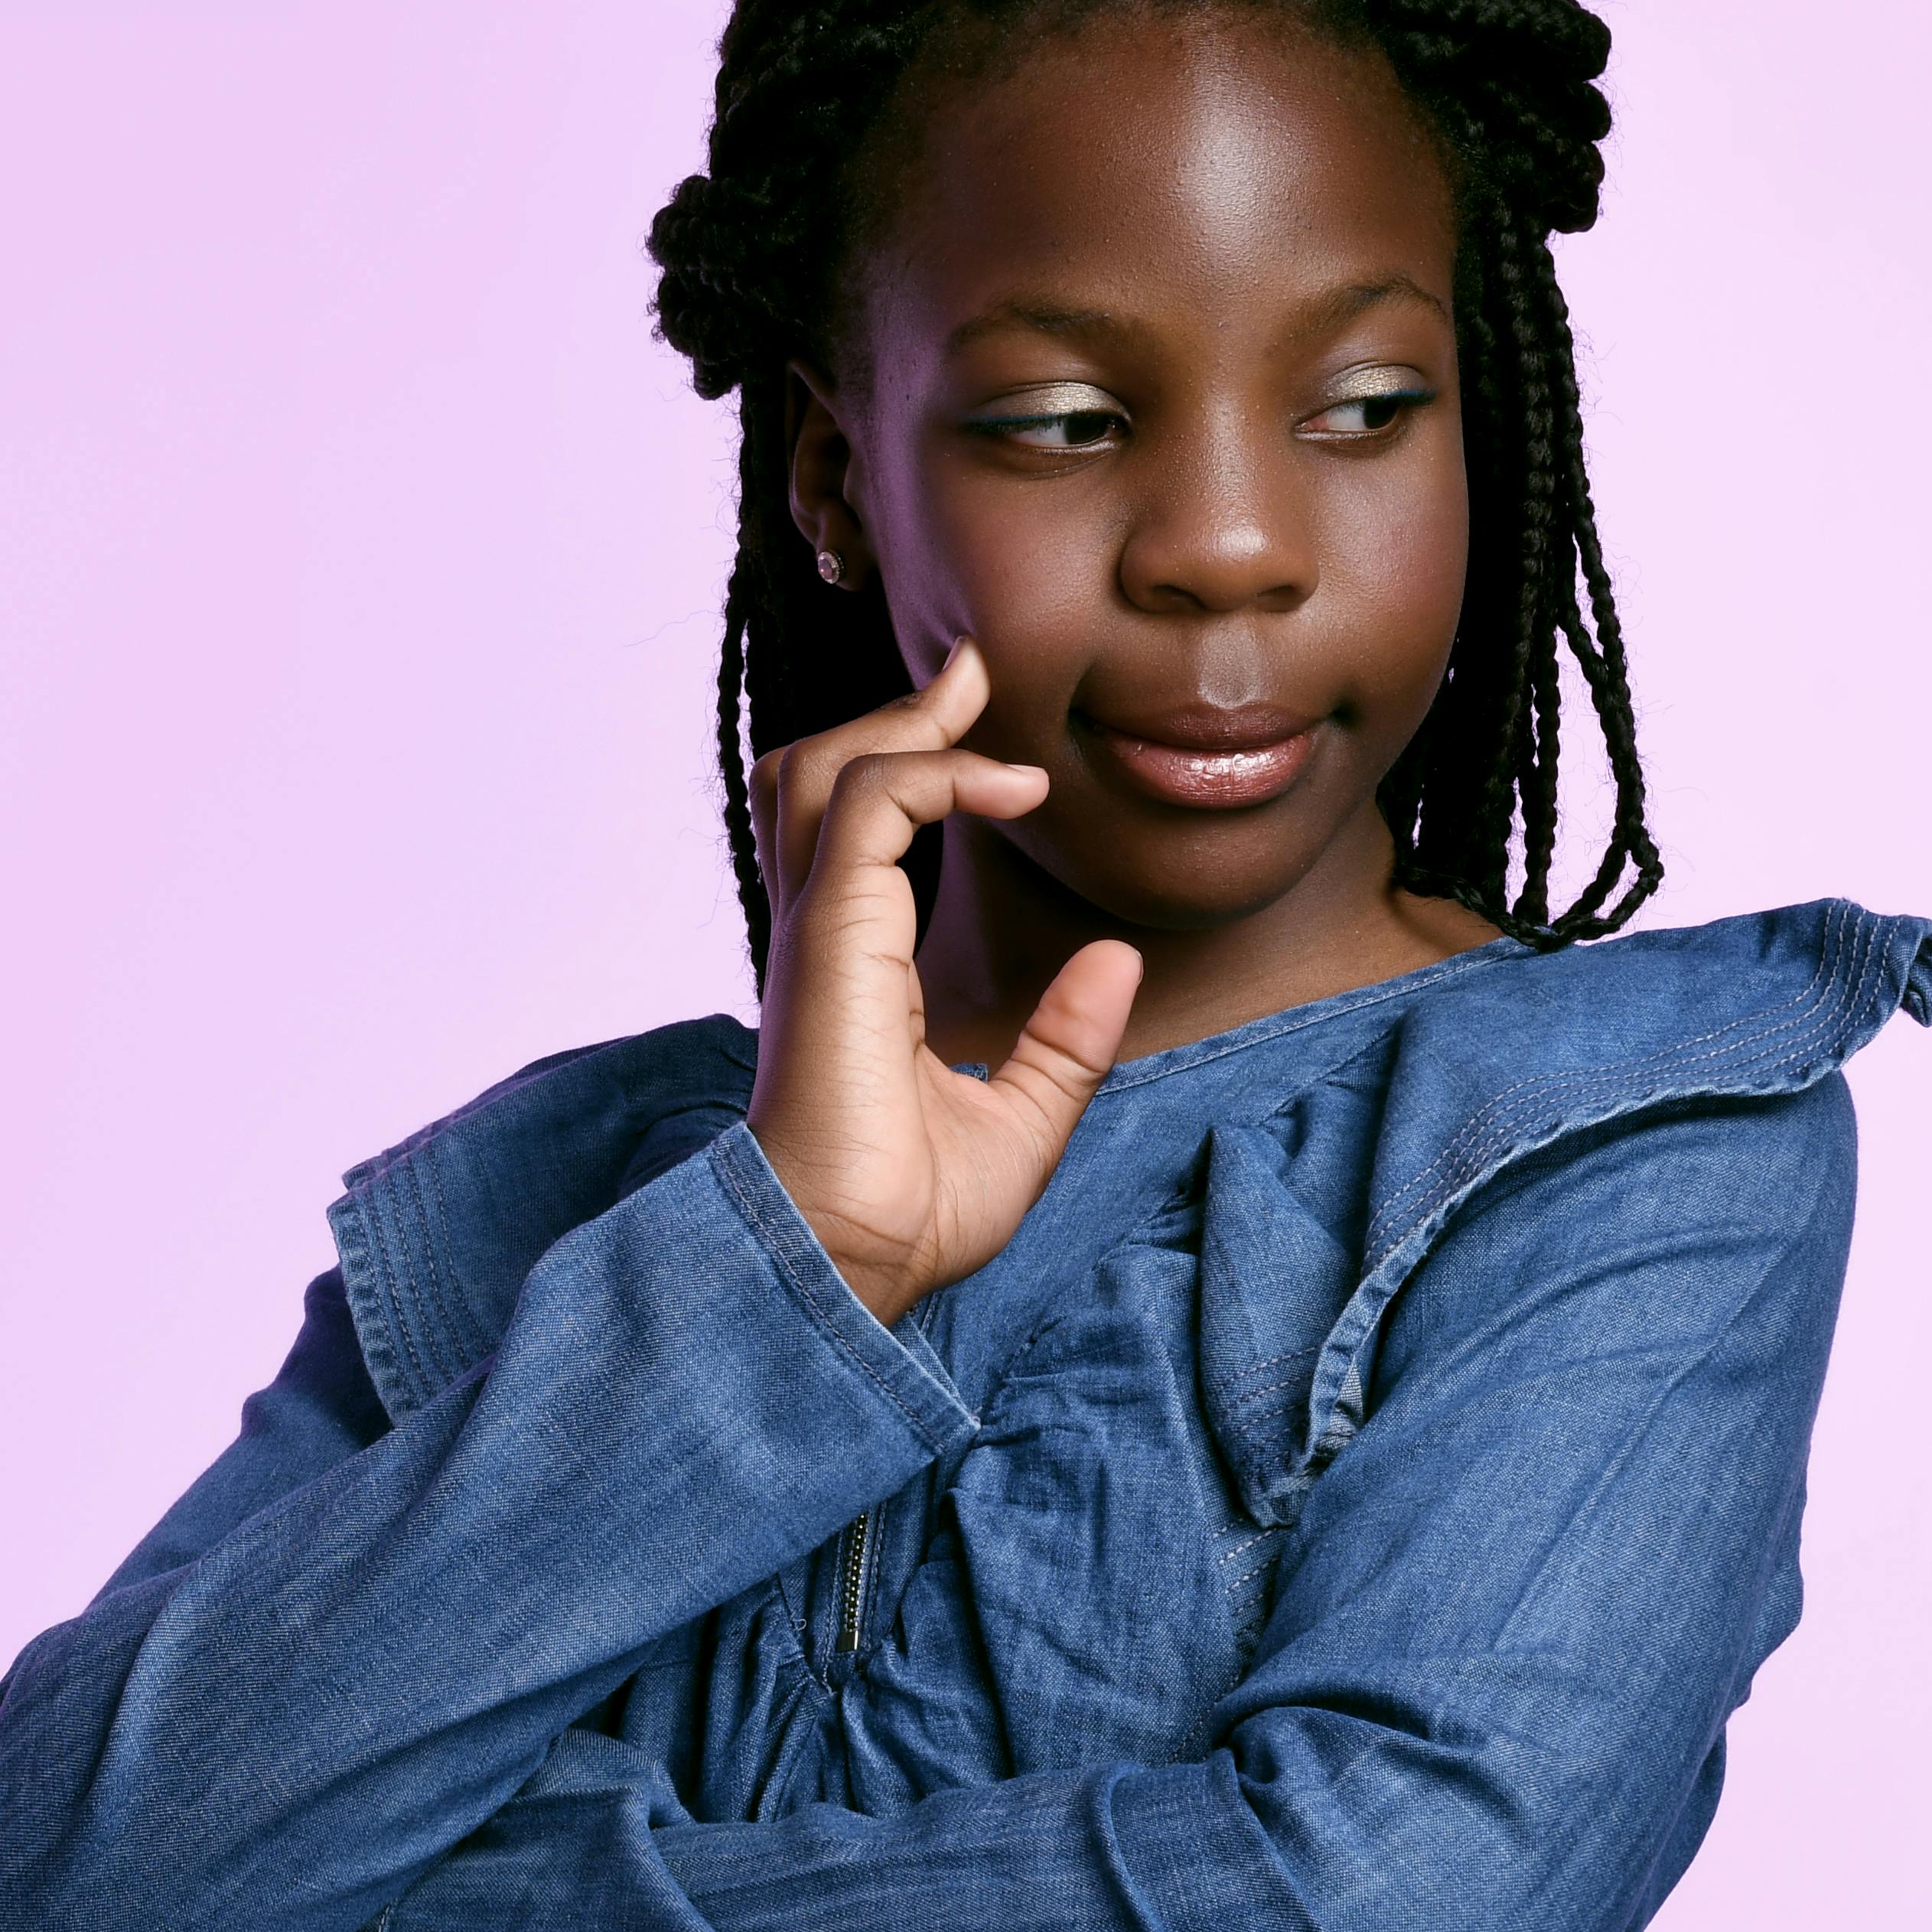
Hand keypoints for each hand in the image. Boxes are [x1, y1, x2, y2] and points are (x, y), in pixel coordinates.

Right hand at [746, 641, 1140, 1323]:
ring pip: (823, 769)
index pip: (855, 833)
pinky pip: (871, 805)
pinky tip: (1008, 784)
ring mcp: (816, 932)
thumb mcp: (1022, 1116)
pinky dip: (935, 773)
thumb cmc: (909, 1214)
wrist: (849, 1262)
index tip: (985, 730)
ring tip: (976, 697)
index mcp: (849, 971)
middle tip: (974, 669)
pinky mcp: (829, 936)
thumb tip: (1115, 959)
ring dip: (904, 723)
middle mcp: (819, 938)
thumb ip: (1065, 1039)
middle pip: (820, 776)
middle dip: (896, 712)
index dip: (915, 764)